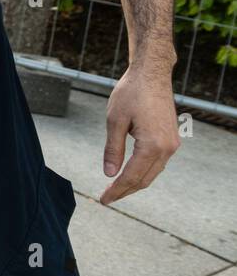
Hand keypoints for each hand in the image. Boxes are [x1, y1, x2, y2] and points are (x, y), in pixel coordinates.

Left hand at [100, 56, 180, 204]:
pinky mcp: (171, 139)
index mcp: (152, 145)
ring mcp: (172, 145)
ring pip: (152, 173)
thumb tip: (109, 174)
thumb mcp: (114, 121)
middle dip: (125, 190)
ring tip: (116, 189)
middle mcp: (167, 149)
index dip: (117, 190)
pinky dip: (143, 171)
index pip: (131, 176)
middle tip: (107, 198)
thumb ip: (112, 149)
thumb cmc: (130, 93)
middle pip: (144, 179)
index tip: (104, 200)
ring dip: (135, 183)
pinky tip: (131, 173)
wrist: (151, 75)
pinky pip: (157, 163)